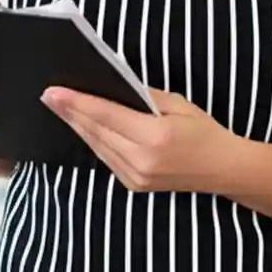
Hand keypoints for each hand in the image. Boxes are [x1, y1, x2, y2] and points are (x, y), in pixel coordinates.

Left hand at [41, 86, 244, 193]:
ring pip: (96, 147)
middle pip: (95, 132)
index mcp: (154, 137)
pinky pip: (105, 159)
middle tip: (48, 96)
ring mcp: (136, 177)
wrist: (224, 169)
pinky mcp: (133, 185)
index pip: (105, 115)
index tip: (53, 92)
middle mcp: (141, 160)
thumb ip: (143, 96)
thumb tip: (111, 86)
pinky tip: (83, 127)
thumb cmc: (204, 131)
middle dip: (70, 112)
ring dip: (77, 126)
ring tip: (60, 107)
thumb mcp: (178, 103)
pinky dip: (92, 141)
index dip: (77, 103)